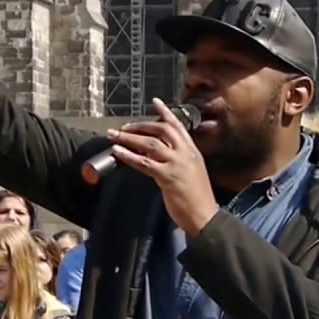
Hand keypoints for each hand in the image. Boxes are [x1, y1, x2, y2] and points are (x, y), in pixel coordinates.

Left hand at [106, 98, 219, 234]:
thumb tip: (156, 156)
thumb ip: (177, 161)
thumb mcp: (191, 172)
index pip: (178, 126)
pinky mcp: (167, 177)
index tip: (155, 102)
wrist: (205, 216)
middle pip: (161, 130)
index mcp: (192, 151)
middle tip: (123, 127)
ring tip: (113, 136)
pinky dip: (129, 156)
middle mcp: (185, 153)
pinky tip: (118, 152)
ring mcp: (176, 164)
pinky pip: (144, 163)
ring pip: (150, 144)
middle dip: (140, 126)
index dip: (165, 113)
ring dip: (129, 138)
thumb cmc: (198, 198)